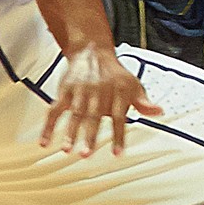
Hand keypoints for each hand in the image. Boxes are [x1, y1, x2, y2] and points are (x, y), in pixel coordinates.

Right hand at [40, 45, 163, 156]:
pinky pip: (54, 110)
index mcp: (117, 93)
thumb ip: (144, 102)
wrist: (93, 51)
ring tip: (67, 149)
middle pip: (93, 116)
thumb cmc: (115, 74)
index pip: (118, 117)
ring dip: (69, 133)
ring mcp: (80, 92)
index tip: (117, 153)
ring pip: (73, 114)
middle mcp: (98, 92)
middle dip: (89, 136)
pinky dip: (48, 126)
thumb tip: (159, 112)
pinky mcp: (65, 91)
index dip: (118, 136)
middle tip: (86, 154)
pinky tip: (44, 141)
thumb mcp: (134, 85)